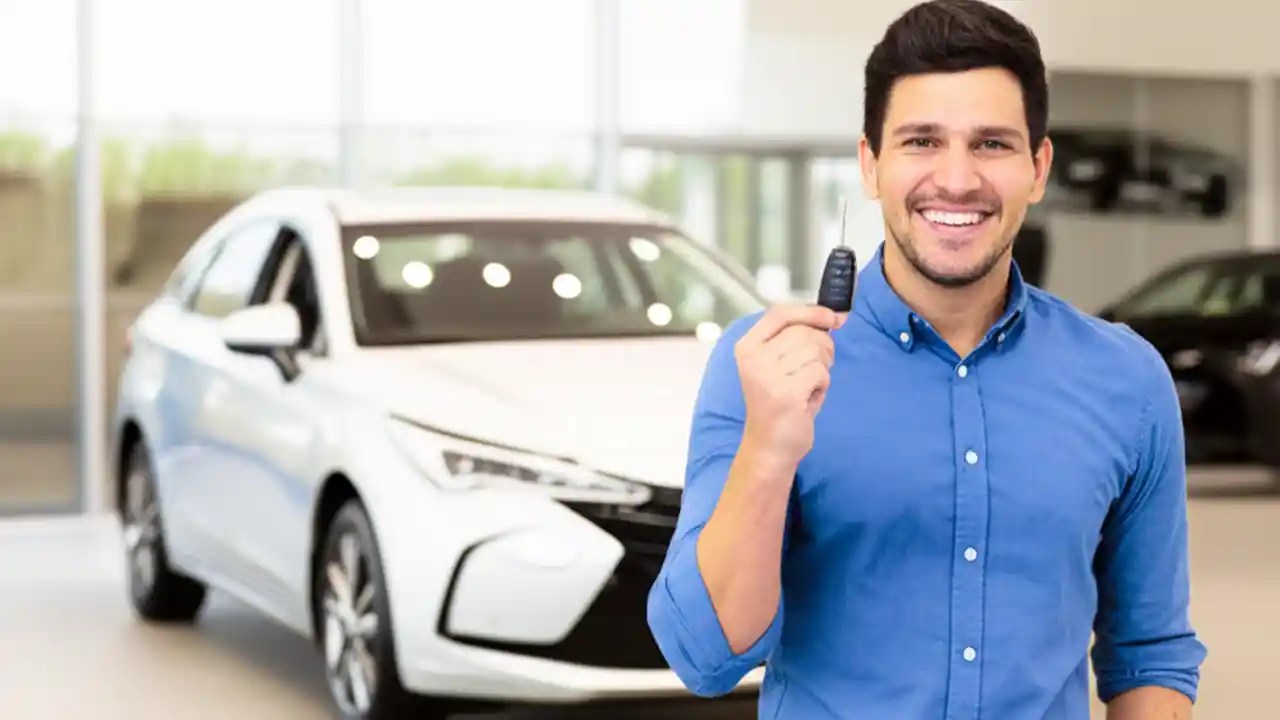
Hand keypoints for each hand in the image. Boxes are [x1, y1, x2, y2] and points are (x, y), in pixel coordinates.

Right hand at [734, 304, 847, 469]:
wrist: (770, 447)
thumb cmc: (779, 405)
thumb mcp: (781, 365)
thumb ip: (800, 338)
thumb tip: (837, 316)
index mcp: (747, 347)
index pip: (780, 314)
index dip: (810, 311)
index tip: (831, 317)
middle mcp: (753, 358)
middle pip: (803, 331)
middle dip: (822, 346)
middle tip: (817, 369)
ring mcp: (767, 375)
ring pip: (814, 350)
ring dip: (822, 367)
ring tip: (809, 385)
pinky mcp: (785, 392)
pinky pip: (820, 372)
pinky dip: (823, 383)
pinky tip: (810, 396)